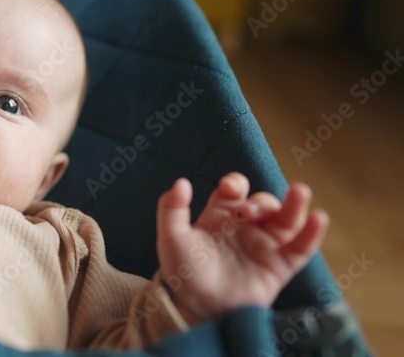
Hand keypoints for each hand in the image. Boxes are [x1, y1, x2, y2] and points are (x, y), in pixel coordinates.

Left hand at [155, 172, 328, 323]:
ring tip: (299, 192)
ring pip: (286, 219)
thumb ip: (171, 209)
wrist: (197, 307)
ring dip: (294, 204)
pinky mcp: (280, 265)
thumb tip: (181, 182)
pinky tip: (319, 218)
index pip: (235, 189)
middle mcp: (246, 226)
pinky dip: (312, 233)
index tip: (230, 188)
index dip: (235, 184)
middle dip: (260, 203)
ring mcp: (265, 244)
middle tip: (248, 213)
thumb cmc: (183, 271)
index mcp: (221, 214)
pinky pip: (301, 247)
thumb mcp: (172, 237)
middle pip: (263, 203)